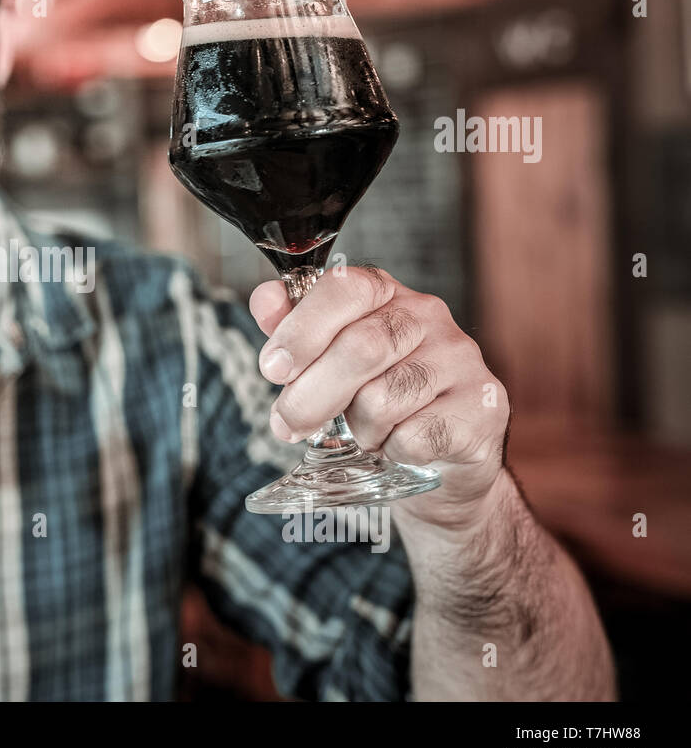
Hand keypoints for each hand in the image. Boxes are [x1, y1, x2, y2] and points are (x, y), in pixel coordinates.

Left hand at [249, 266, 510, 530]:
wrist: (442, 460)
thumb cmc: (376, 400)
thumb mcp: (328, 363)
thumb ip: (295, 330)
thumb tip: (264, 300)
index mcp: (386, 295)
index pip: (346, 288)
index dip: (302, 328)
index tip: (272, 369)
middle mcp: (428, 317)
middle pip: (361, 347)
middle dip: (311, 395)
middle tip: (286, 426)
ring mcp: (461, 360)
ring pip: (384, 398)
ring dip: (359, 427)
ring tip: (366, 432)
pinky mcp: (482, 407)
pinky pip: (415, 436)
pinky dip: (392, 450)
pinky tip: (398, 447)